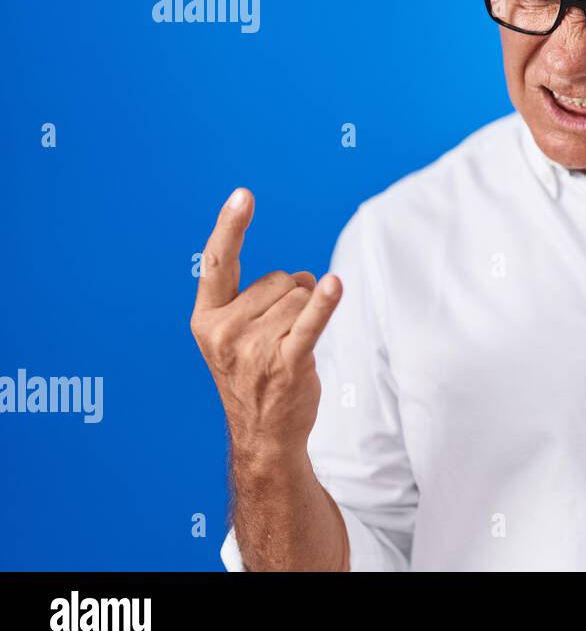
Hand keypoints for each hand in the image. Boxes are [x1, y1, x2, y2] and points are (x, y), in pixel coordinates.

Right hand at [189, 188, 342, 472]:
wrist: (263, 436)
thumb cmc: (253, 375)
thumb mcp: (234, 335)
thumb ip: (259, 297)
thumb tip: (311, 279)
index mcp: (206, 318)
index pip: (218, 261)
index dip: (231, 225)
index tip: (243, 195)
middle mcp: (224, 331)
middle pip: (281, 279)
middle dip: (292, 298)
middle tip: (279, 337)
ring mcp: (253, 349)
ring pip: (303, 297)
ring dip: (309, 314)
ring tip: (291, 348)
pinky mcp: (286, 363)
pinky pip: (311, 322)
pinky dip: (325, 304)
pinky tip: (334, 286)